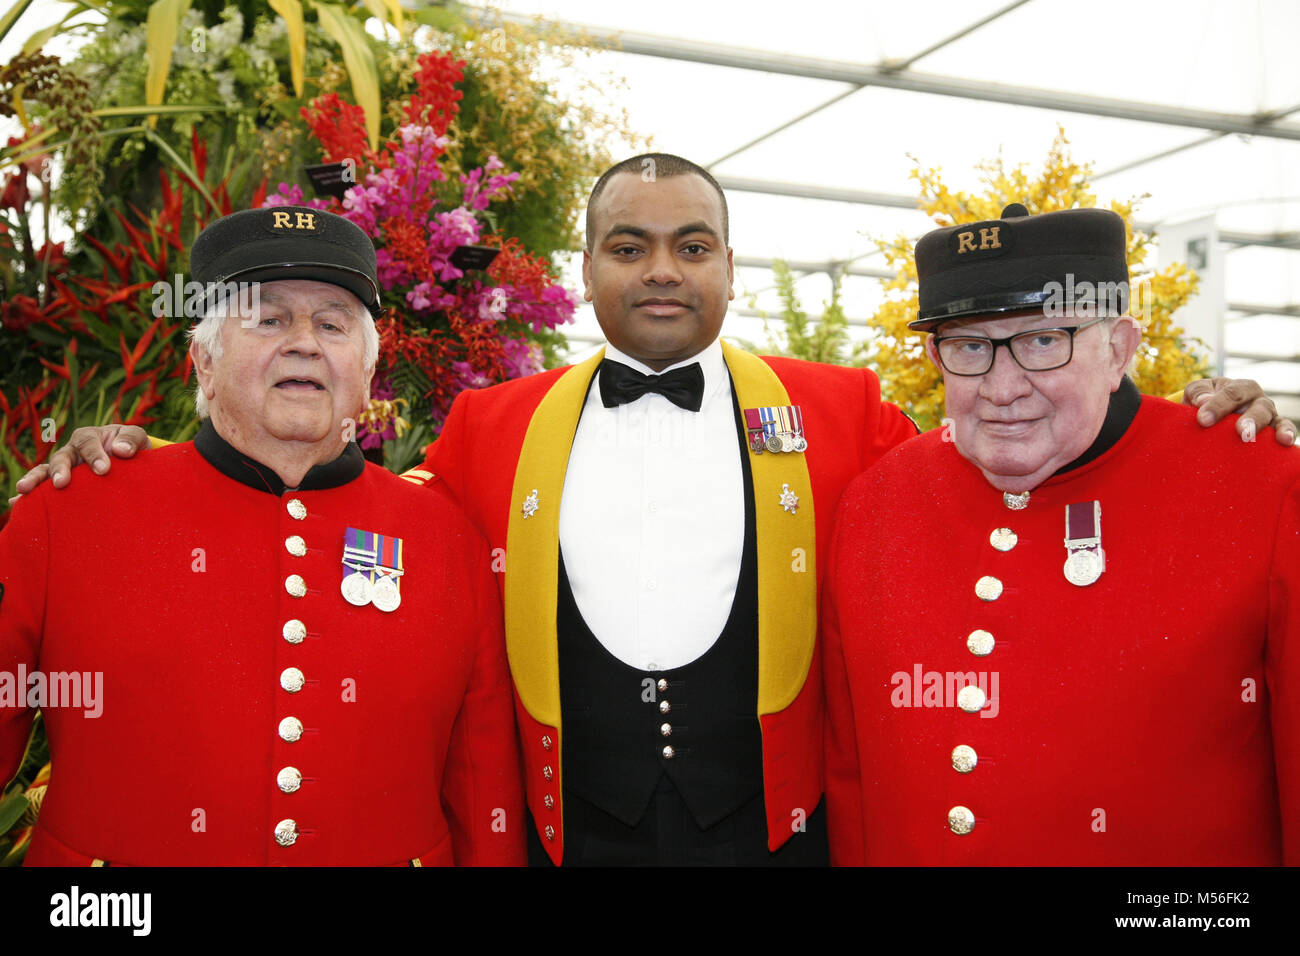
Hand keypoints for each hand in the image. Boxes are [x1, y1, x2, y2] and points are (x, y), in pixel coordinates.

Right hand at [10, 425, 150, 502]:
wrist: (130, 463)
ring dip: (35, 480)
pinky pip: (42, 489)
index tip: (103, 470)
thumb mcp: (136, 439)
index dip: (94, 454)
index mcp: (89, 437)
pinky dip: (29, 495)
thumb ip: (131, 440)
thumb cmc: (131, 448)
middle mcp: (72, 452)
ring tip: (24, 490)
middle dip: (60, 469)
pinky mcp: (62, 486)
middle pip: (61, 457)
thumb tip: (121, 450)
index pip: (87, 442)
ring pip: (45, 471)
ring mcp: (65, 469)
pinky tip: (16, 503)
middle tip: (62, 483)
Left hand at [1184, 377, 1296, 445]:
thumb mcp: (1197, 392)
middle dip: (1247, 418)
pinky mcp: (1273, 428)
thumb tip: (1203, 401)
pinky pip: (1284, 427)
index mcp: (1238, 387)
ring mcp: (1266, 413)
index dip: (1218, 405)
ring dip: (1261, 426)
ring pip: (1268, 416)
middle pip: (1255, 405)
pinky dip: (1286, 433)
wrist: (1212, 414)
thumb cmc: (1204, 401)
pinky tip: (1284, 441)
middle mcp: (1255, 398)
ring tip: (1252, 436)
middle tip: (1239, 431)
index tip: (1203, 420)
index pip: (1231, 393)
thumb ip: (1198, 393)